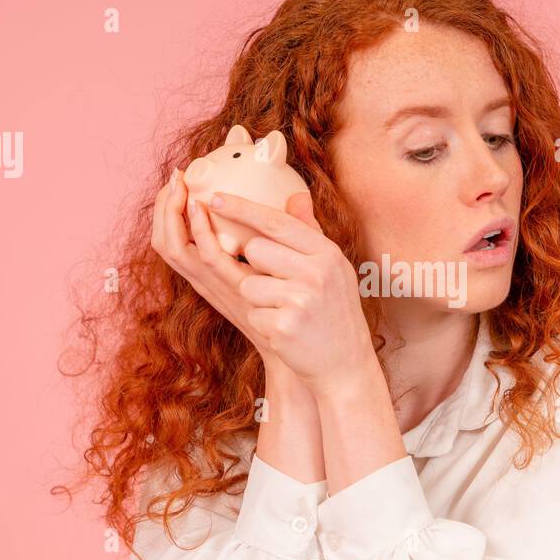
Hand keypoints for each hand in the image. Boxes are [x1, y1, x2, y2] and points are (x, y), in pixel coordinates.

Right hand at [149, 168, 285, 373]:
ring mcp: (212, 283)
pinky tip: (201, 206)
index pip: (172, 236)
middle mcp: (204, 276)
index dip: (167, 208)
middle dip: (163, 204)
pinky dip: (197, 230)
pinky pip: (202, 256)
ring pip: (172, 245)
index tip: (179, 178)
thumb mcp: (286, 261)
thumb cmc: (297, 300)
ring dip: (171, 213)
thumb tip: (299, 195)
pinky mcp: (228, 287)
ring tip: (181, 186)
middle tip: (176, 177)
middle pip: (162, 238)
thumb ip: (287, 230)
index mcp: (209, 270)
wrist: (305, 338)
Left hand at [205, 188, 377, 395]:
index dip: (242, 208)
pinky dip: (263, 322)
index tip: (214, 197)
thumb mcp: (333, 268)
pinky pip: (252, 312)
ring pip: (247, 283)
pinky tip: (286, 330)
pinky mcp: (284, 326)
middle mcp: (316, 273)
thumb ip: (310, 233)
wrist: (345, 364)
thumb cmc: (334, 311)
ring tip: (285, 310)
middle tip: (279, 284)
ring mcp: (300, 300)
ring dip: (258, 298)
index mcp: (326, 253)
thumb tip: (296, 195)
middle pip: (255, 249)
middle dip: (255, 266)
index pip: (277, 222)